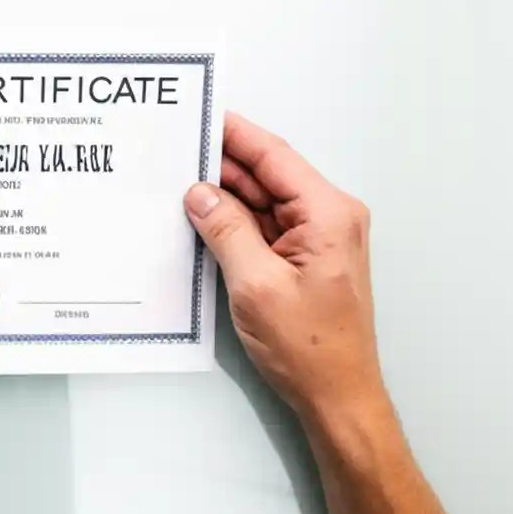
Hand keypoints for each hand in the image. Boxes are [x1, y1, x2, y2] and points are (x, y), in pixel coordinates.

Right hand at [184, 113, 383, 420]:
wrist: (338, 397)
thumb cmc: (310, 349)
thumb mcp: (255, 285)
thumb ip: (225, 231)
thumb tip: (199, 194)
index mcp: (328, 214)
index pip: (274, 157)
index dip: (235, 134)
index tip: (201, 116)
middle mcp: (329, 218)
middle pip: (268, 176)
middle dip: (222, 165)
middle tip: (173, 152)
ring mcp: (318, 239)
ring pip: (263, 202)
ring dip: (224, 196)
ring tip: (176, 183)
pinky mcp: (305, 259)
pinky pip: (265, 227)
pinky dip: (234, 222)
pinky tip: (202, 219)